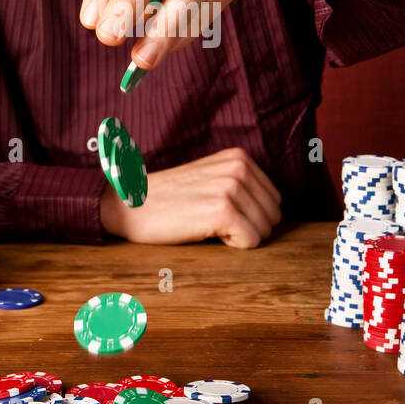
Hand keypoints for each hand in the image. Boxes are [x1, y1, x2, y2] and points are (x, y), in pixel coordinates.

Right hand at [100, 147, 281, 247]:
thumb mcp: (210, 178)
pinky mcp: (223, 210)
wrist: (129, 205)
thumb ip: (242, 185)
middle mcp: (239, 167)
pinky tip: (205, 232)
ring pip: (264, 230)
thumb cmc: (169, 199)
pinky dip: (231, 246)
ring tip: (206, 223)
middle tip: (211, 220)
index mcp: (239, 157)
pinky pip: (251, 241)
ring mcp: (232, 187)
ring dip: (237, 236)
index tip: (216, 211)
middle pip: (273, 216)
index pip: (274, 200)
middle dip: (248, 227)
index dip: (248, 216)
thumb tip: (275, 214)